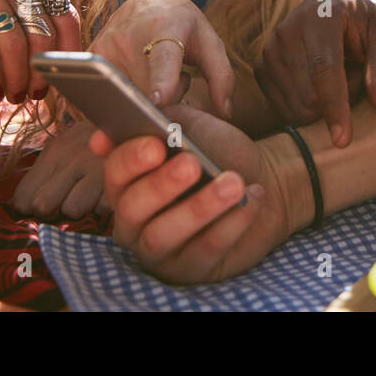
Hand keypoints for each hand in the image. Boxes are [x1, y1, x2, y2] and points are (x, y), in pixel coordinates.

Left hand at [11, 121, 110, 219]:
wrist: (137, 123)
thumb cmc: (95, 144)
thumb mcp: (65, 149)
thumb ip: (44, 174)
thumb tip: (19, 208)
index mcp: (54, 151)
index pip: (23, 197)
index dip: (31, 207)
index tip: (44, 204)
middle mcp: (73, 158)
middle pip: (43, 206)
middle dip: (54, 210)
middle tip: (68, 200)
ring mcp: (98, 169)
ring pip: (72, 210)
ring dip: (82, 209)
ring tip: (91, 197)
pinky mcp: (120, 181)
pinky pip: (100, 210)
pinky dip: (103, 208)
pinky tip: (107, 196)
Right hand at [90, 0, 233, 118]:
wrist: (148, 2)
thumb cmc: (183, 25)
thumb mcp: (210, 42)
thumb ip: (222, 77)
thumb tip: (225, 114)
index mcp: (165, 27)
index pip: (163, 59)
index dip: (161, 81)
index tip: (158, 100)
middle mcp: (128, 36)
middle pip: (146, 93)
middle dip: (164, 103)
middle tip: (174, 86)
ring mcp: (104, 48)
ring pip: (127, 96)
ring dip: (144, 98)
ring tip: (155, 79)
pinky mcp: (90, 60)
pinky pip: (110, 92)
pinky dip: (127, 95)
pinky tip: (136, 80)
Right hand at [90, 105, 289, 284]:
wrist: (260, 178)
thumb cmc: (218, 151)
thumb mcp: (193, 126)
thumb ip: (166, 116)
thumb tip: (142, 106)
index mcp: (128, 182)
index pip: (114, 173)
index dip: (130, 160)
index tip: (155, 145)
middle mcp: (134, 221)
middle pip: (132, 208)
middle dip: (161, 185)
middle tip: (193, 163)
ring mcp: (160, 251)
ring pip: (163, 236)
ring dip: (199, 208)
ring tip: (232, 183)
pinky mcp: (192, 269)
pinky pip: (204, 251)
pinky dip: (230, 224)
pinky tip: (251, 198)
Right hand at [258, 0, 375, 146]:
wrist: (331, 4)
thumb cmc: (364, 21)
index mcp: (321, 16)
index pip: (324, 69)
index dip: (334, 107)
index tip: (343, 140)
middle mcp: (288, 30)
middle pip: (308, 95)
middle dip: (339, 103)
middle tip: (355, 78)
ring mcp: (270, 49)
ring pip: (295, 106)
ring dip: (323, 106)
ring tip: (338, 78)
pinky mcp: (261, 67)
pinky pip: (282, 108)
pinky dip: (305, 108)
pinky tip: (319, 86)